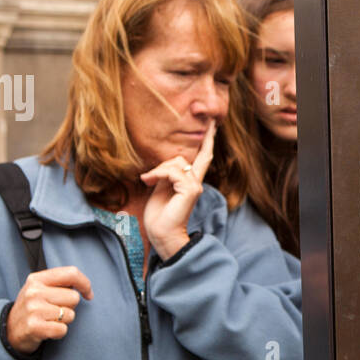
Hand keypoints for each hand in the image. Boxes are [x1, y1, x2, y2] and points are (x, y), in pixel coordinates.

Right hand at [6, 265, 93, 354]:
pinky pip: (63, 329)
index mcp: (37, 279)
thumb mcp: (40, 289)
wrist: (9, 330)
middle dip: (70, 307)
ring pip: (70, 314)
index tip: (88, 294)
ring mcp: (33, 309)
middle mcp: (34, 292)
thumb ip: (59, 283)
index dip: (85, 284)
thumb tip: (85, 288)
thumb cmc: (32, 308)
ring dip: (64, 321)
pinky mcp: (34, 327)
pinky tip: (48, 330)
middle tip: (55, 311)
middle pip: (74, 297)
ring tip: (49, 320)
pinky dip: (59, 333)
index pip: (71, 273)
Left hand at [139, 120, 215, 258]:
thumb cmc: (159, 215)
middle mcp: (196, 182)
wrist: (162, 234)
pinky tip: (149, 182)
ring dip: (157, 171)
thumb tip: (165, 166)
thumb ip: (166, 174)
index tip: (212, 125)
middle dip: (163, 166)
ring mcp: (195, 186)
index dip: (208, 140)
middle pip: (183, 158)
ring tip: (147, 183)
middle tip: (148, 180)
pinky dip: (158, 175)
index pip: (203, 157)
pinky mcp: (190, 190)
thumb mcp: (160, 188)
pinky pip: (172, 172)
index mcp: (191, 182)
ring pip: (175, 163)